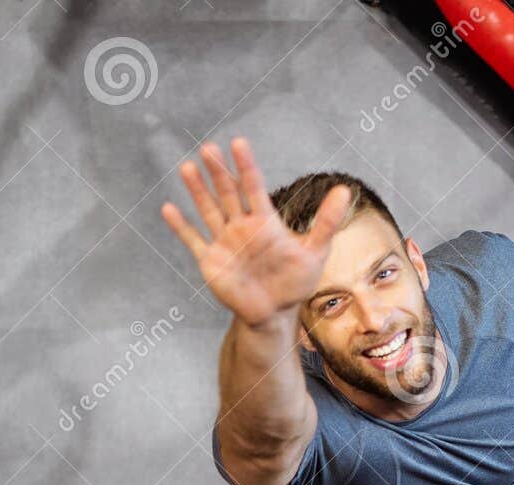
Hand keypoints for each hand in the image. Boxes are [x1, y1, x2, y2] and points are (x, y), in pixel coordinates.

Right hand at [162, 137, 352, 327]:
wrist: (273, 313)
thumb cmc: (294, 282)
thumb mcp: (315, 253)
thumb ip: (327, 222)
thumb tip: (345, 190)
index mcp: (263, 222)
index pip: (253, 188)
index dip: (246, 166)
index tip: (238, 143)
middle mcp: (241, 226)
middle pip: (227, 194)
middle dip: (219, 173)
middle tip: (209, 148)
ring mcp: (224, 242)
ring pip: (208, 211)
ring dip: (198, 191)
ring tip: (188, 168)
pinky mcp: (211, 261)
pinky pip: (193, 241)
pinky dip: (181, 227)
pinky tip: (168, 208)